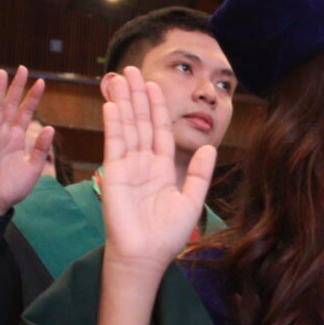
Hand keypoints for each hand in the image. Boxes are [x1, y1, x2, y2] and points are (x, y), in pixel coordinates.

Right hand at [0, 66, 55, 216]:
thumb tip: (50, 127)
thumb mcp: (34, 168)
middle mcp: (5, 134)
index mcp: (18, 139)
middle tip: (23, 68)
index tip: (42, 82)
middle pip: (11, 105)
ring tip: (2, 72)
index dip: (33, 98)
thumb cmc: (13, 188)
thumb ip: (41, 148)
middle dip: (17, 87)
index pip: (27, 113)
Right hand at [99, 67, 214, 273]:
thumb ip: (200, 174)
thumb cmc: (167, 235)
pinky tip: (113, 104)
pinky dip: (114, 123)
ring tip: (118, 78)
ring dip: (123, 102)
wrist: (146, 254)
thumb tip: (211, 148)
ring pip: (126, 127)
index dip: (157, 108)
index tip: (153, 85)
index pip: (159, 131)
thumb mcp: (191, 201)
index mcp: (162, 169)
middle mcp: (142, 164)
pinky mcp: (113, 173)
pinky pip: (115, 143)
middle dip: (136, 96)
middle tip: (131, 70)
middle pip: (140, 122)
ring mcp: (126, 166)